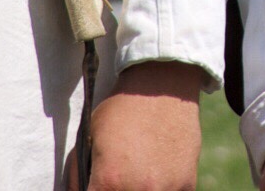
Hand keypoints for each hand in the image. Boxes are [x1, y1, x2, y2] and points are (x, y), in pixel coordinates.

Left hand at [86, 61, 205, 190]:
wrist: (163, 84)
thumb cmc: (123, 108)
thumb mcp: (88, 137)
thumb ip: (78, 172)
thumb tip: (78, 190)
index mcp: (110, 180)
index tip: (96, 183)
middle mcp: (139, 190)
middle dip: (114, 188)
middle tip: (118, 174)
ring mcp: (166, 190)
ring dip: (139, 187)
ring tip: (138, 169)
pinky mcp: (187, 185)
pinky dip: (163, 187)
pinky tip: (158, 170)